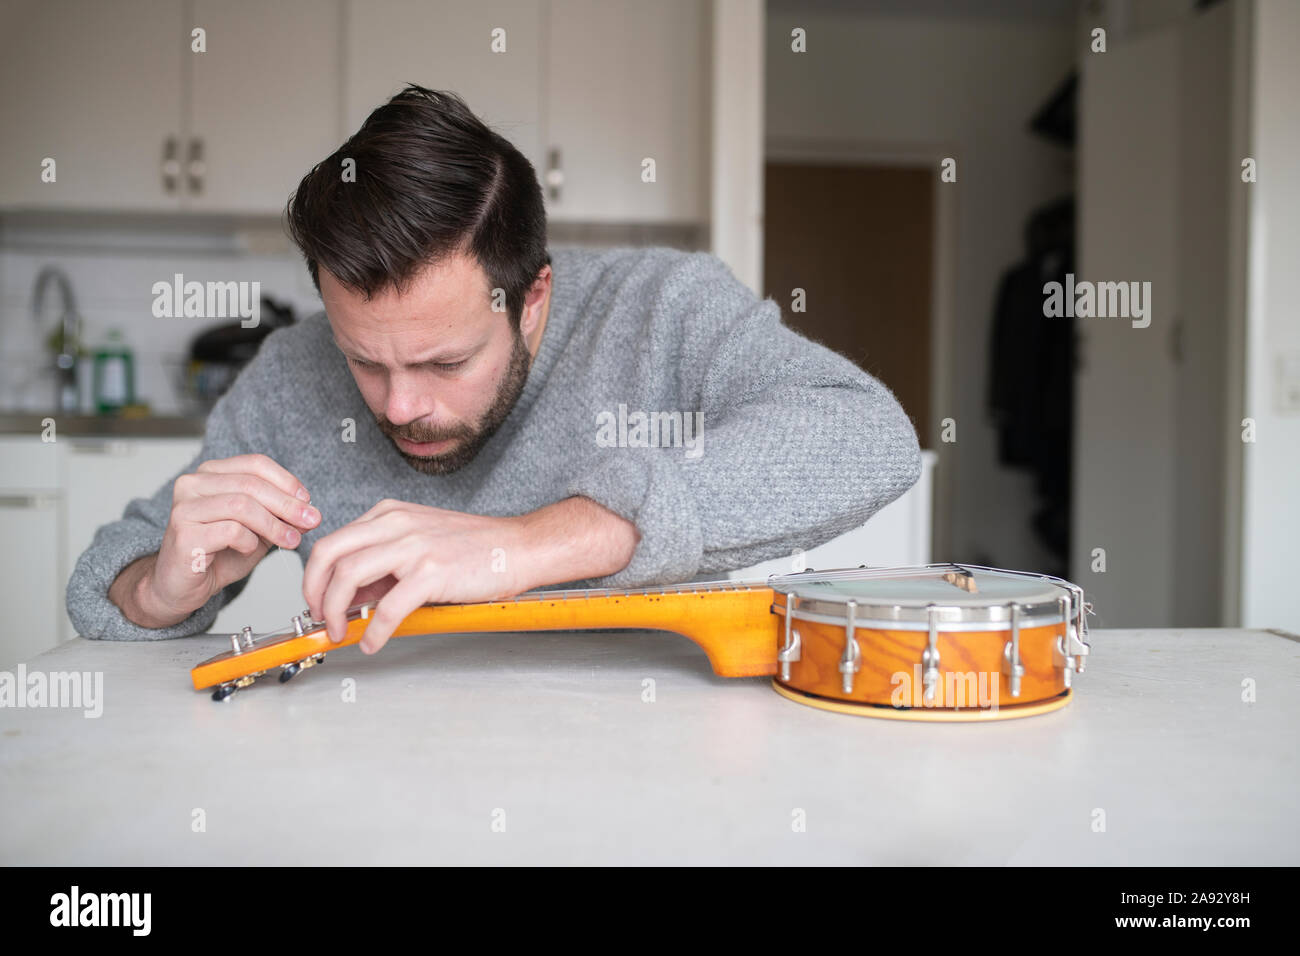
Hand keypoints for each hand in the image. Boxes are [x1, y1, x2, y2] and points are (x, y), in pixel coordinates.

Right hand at [139, 454, 319, 624]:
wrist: (182, 586)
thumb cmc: (216, 554)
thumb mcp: (257, 530)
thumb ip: (278, 516)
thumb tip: (309, 511)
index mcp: (210, 474)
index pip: (254, 464)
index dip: (286, 480)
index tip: (307, 500)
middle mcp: (192, 484)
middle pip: (251, 484)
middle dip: (287, 504)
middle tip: (311, 521)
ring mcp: (184, 508)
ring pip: (242, 505)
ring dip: (274, 524)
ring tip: (291, 540)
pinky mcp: (184, 535)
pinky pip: (230, 531)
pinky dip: (250, 542)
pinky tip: (250, 550)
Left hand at [301, 499, 529, 654]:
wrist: (520, 547)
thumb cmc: (477, 549)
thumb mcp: (420, 545)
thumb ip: (384, 567)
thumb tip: (351, 599)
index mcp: (390, 515)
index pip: (334, 542)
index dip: (315, 577)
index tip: (318, 602)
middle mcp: (396, 524)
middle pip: (329, 554)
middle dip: (312, 591)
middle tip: (318, 617)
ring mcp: (414, 546)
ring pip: (348, 576)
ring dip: (334, 611)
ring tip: (341, 632)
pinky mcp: (432, 572)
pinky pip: (388, 607)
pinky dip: (374, 631)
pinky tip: (373, 642)